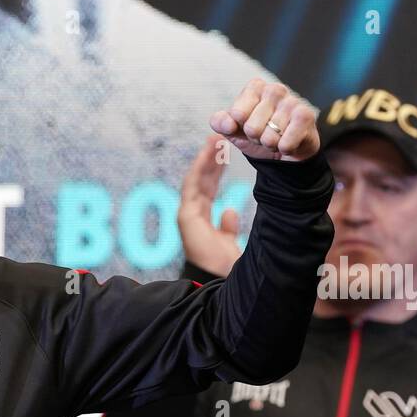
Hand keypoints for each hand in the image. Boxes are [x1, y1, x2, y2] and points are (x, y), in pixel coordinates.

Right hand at [177, 135, 242, 277]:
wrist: (219, 281)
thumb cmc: (225, 268)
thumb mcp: (230, 243)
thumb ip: (228, 227)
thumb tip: (230, 210)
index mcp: (202, 221)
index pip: (208, 189)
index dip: (215, 170)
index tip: (224, 152)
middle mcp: (192, 215)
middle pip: (202, 181)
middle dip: (210, 158)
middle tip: (220, 135)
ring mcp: (187, 215)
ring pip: (196, 179)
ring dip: (205, 158)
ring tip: (215, 138)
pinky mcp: (186, 216)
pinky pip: (192, 186)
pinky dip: (200, 168)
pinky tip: (209, 153)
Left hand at [210, 79, 319, 161]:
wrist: (285, 150)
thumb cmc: (258, 135)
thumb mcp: (234, 130)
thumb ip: (221, 123)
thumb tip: (229, 123)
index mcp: (255, 88)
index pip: (236, 113)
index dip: (240, 128)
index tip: (248, 126)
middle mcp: (274, 89)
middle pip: (252, 127)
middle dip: (256, 138)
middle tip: (265, 134)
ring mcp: (292, 101)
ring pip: (269, 137)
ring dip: (271, 144)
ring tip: (278, 137)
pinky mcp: (306, 115)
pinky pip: (285, 143)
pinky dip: (284, 149)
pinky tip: (289, 141)